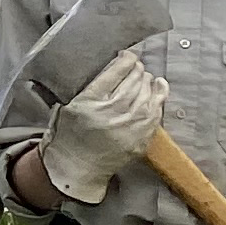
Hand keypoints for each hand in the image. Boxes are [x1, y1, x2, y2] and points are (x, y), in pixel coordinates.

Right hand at [39, 50, 168, 202]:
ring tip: (144, 76)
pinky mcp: (140, 138)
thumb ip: (85, 88)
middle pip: (133, 81)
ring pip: (147, 93)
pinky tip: (159, 86)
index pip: (115, 72)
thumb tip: (111, 67)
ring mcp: (128, 127)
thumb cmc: (67, 136)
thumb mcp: (66, 107)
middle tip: (135, 65)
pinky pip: (156, 111)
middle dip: (137, 69)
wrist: (75, 168)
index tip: (127, 56)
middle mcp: (110, 113)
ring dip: (147, 81)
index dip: (125, 60)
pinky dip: (159, 96)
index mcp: (88, 102)